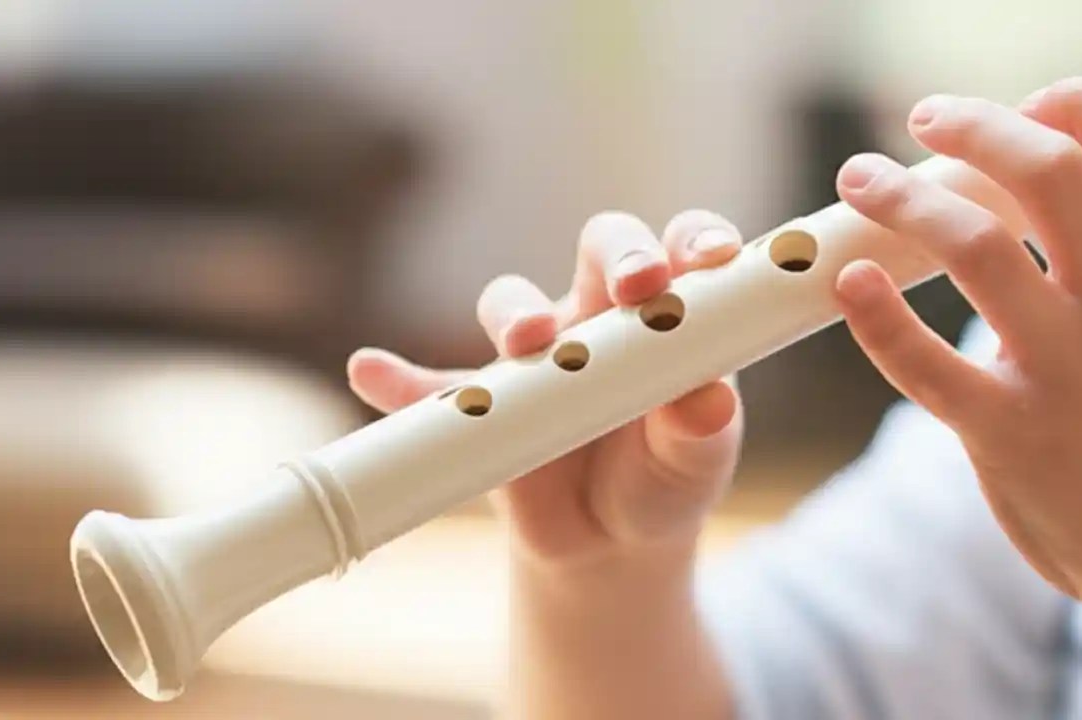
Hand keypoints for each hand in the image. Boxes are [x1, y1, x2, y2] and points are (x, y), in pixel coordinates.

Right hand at [346, 210, 743, 572]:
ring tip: (525, 342)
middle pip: (602, 247)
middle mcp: (598, 313)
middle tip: (635, 285)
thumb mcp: (695, 464)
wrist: (608, 544)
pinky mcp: (479, 402)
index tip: (710, 260)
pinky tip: (371, 372)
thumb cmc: (665, 481)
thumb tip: (708, 397)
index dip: (694, 241)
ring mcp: (534, 354)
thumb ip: (703, 431)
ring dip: (515, 312)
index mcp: (665, 314)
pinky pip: (429, 386)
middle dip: (619, 253)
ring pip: (512, 302)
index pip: (681, 250)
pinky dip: (399, 380)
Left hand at [831, 78, 1081, 617]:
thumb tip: (1062, 207)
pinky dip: (877, 317)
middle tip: (922, 119)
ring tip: (859, 180)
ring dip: (905, 200)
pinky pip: (928, 364)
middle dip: (976, 127)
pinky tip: (848, 284)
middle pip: (1050, 176)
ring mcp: (1066, 373)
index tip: (1034, 99)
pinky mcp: (1010, 435)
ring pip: (980, 249)